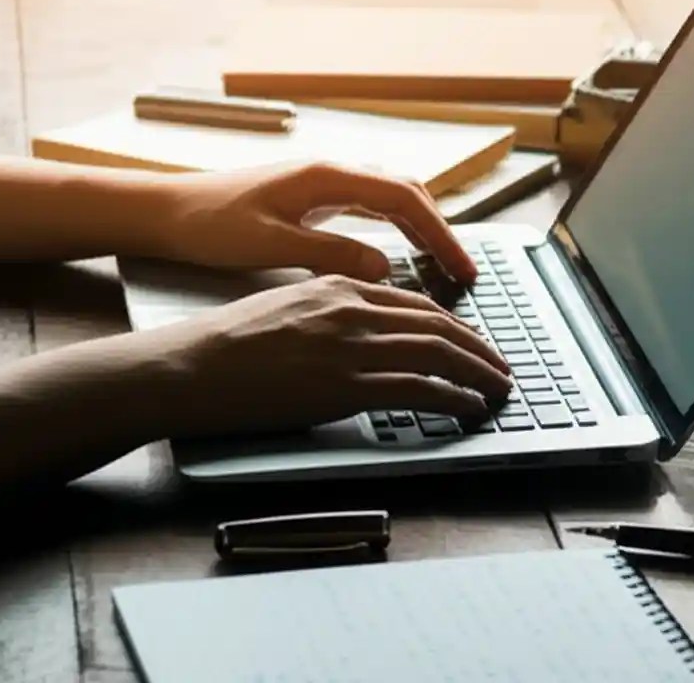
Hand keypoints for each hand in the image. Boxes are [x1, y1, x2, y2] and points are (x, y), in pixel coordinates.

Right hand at [141, 274, 511, 436]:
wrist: (192, 366)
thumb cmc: (226, 345)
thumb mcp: (285, 309)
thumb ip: (328, 315)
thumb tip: (358, 339)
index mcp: (337, 286)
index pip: (414, 302)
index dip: (452, 324)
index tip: (470, 340)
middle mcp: (352, 308)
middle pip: (437, 324)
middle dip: (478, 347)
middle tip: (501, 366)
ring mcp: (351, 346)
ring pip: (438, 352)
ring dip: (478, 372)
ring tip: (499, 388)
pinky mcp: (346, 385)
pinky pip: (418, 388)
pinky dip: (453, 398)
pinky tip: (469, 407)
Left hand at [146, 161, 477, 283]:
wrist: (165, 212)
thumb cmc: (208, 227)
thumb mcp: (271, 246)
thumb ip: (332, 255)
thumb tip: (387, 269)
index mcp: (326, 178)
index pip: (404, 200)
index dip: (440, 235)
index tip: (462, 268)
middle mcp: (330, 173)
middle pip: (406, 193)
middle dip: (440, 231)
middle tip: (465, 272)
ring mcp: (321, 184)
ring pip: (390, 198)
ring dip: (421, 228)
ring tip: (444, 265)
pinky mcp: (310, 198)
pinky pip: (369, 207)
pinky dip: (396, 227)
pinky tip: (401, 251)